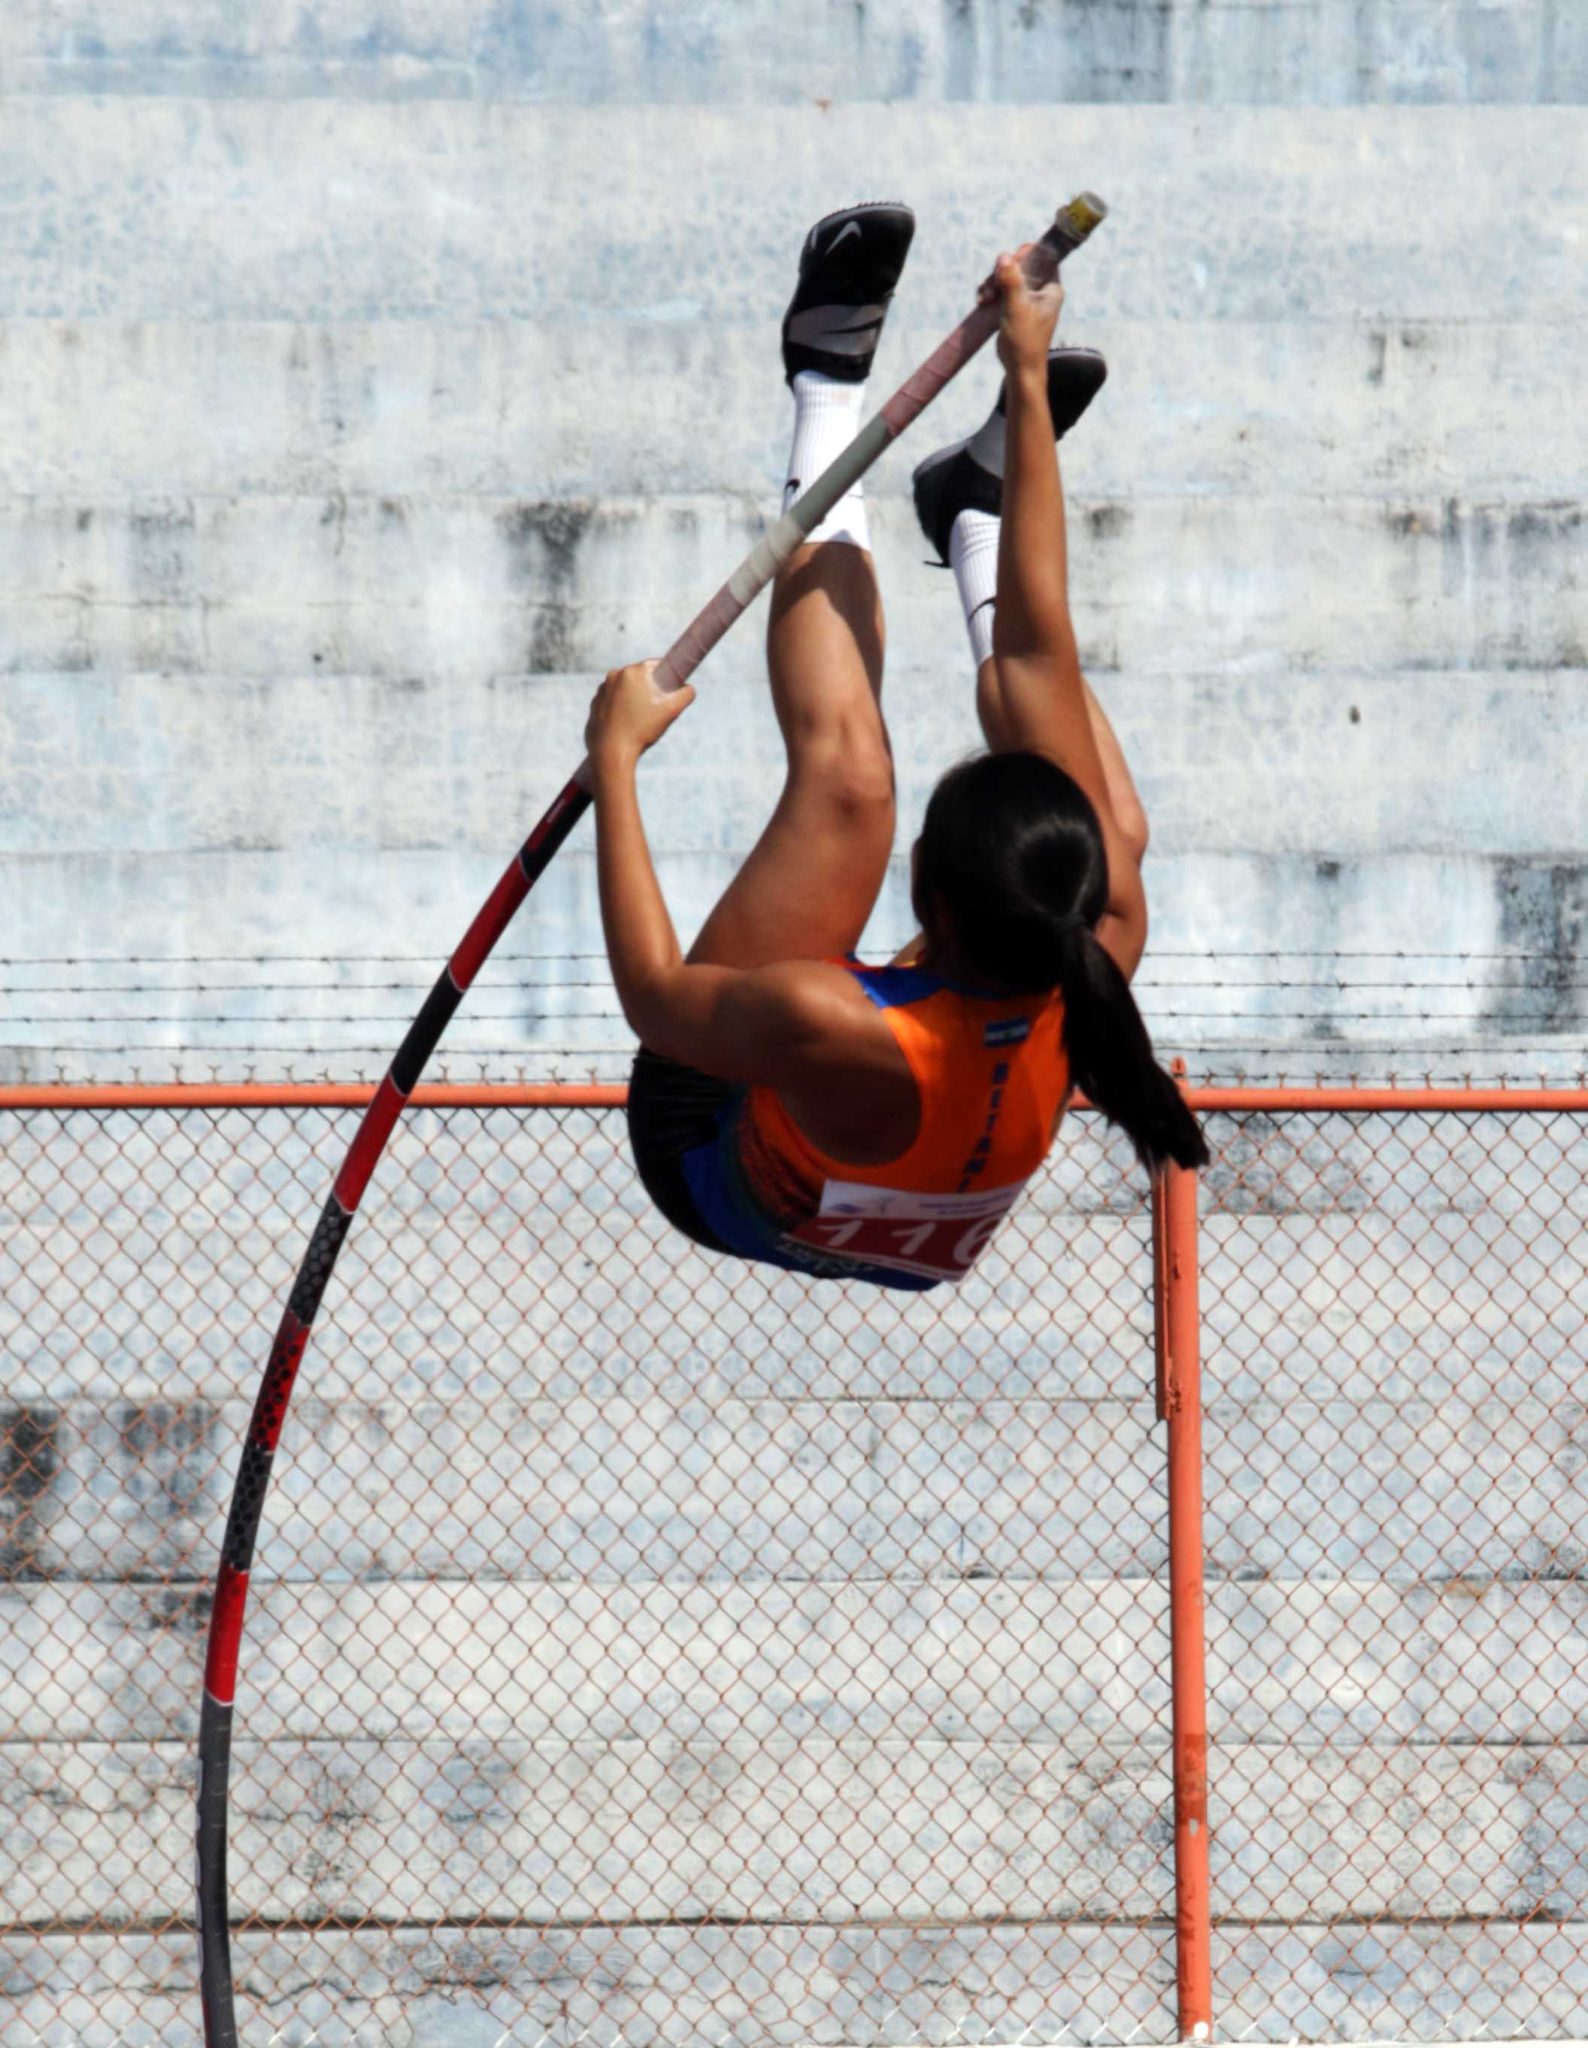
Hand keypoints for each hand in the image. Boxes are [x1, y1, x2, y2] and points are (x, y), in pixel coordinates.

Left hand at [585, 660, 694, 767]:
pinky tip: (626, 725)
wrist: (611, 752)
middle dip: (649, 690)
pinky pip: (612, 701)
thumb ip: (686, 694)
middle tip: (655, 710)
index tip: (668, 692)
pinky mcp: (594, 704)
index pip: (655, 665)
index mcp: (633, 672)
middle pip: (640, 678)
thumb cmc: (642, 730)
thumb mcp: (671, 711)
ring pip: (625, 689)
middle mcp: (614, 675)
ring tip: (639, 721)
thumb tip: (688, 688)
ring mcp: (602, 690)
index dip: (666, 678)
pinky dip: (620, 709)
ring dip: (634, 699)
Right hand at [980, 246, 1062, 373]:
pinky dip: (990, 293)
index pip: (1041, 257)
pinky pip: (1001, 290)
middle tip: (992, 288)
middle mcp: (1041, 290)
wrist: (1020, 369)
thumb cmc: (1025, 341)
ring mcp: (1027, 298)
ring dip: (992, 284)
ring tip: (984, 300)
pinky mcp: (1014, 307)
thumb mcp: (1017, 307)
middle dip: (1001, 273)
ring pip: (1007, 277)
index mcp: (1051, 287)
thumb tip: (1004, 256)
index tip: (1009, 263)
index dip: (1024, 255)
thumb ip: (1011, 281)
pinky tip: (982, 303)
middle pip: (1020, 265)